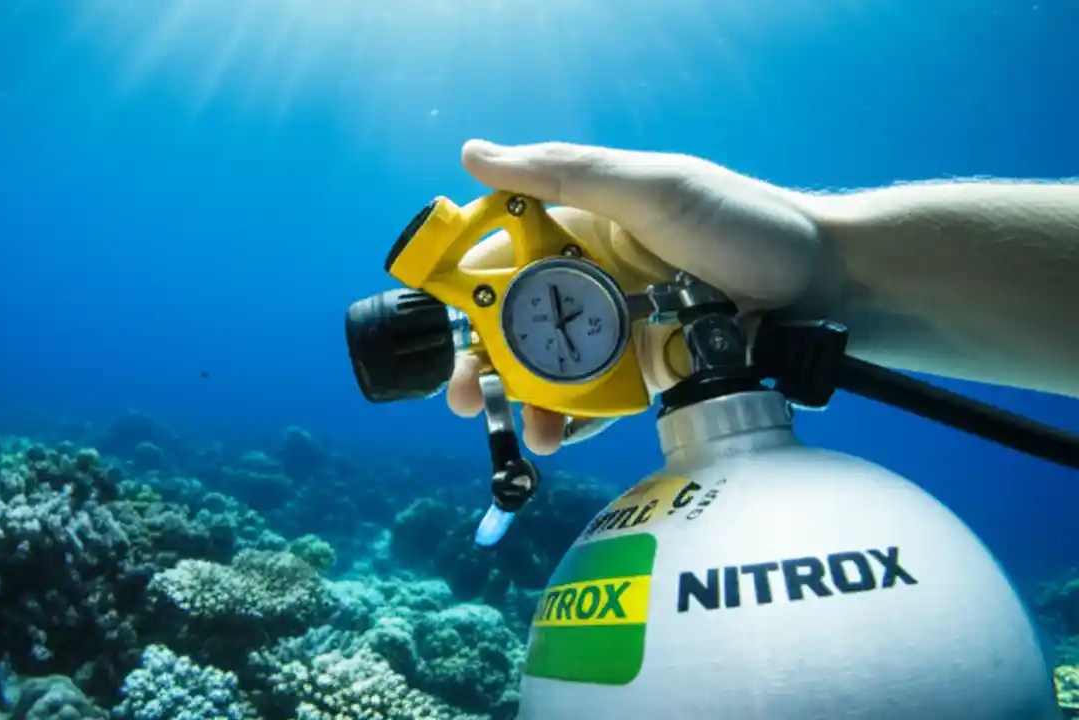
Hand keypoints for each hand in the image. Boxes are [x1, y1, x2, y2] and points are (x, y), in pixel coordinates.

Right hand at [446, 139, 834, 454]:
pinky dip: (569, 420)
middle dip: (481, 360)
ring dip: (520, 399)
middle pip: (515, 323)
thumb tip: (473, 156)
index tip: (439, 316)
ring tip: (512, 424)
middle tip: (463, 395)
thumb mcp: (651, 188)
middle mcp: (591, 279)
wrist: (825, 290)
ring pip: (548, 369)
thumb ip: (563, 173)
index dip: (464, 284)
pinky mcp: (644, 374)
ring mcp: (617, 330)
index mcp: (582, 227)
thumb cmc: (743, 224)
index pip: (503, 252)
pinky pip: (594, 401)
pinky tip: (554, 437)